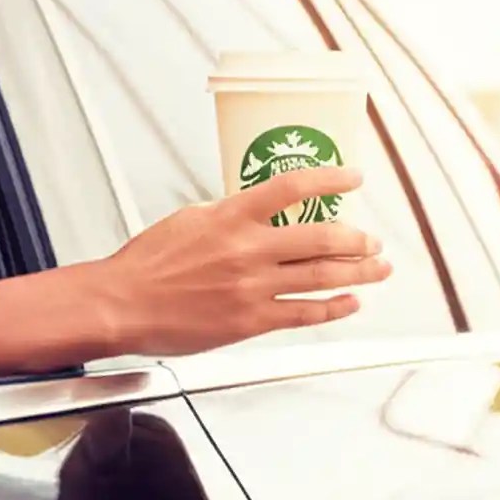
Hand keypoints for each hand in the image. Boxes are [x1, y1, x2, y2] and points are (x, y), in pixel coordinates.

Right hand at [96, 167, 390, 355]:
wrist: (123, 304)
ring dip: (359, 272)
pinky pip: (305, 314)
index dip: (331, 180)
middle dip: (357, 239)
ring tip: (377, 268)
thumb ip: (229, 215)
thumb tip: (256, 210)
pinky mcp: (251, 321)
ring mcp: (253, 287)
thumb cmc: (146, 265)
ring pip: (322, 275)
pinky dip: (334, 308)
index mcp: (232, 217)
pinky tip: (349, 302)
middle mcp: (248, 250)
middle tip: (372, 239)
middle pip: (322, 237)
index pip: (293, 188)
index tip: (353, 178)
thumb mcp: (190, 219)